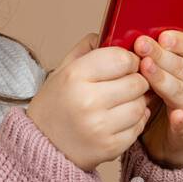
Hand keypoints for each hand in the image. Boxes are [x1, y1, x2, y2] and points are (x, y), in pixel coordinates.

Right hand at [26, 32, 151, 172]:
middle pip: (136, 82)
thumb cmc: (54, 105)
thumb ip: (87, 49)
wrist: (42, 147)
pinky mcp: (110, 147)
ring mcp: (99, 126)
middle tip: (125, 84)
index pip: (122, 58)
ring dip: (136, 102)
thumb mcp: (63, 70)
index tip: (126, 65)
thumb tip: (115, 34)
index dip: (129, 60)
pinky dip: (134, 122)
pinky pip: (138, 127)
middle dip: (136, 81)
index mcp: (75, 76)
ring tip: (121, 102)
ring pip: (141, 105)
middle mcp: (87, 101)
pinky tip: (119, 119)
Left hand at [133, 30, 182, 168]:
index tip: (161, 35)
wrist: (165, 140)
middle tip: (142, 46)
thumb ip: (144, 58)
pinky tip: (175, 115)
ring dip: (166, 81)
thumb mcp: (152, 76)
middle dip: (162, 56)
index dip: (179, 41)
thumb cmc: (155, 102)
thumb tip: (116, 39)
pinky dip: (181, 120)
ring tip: (147, 70)